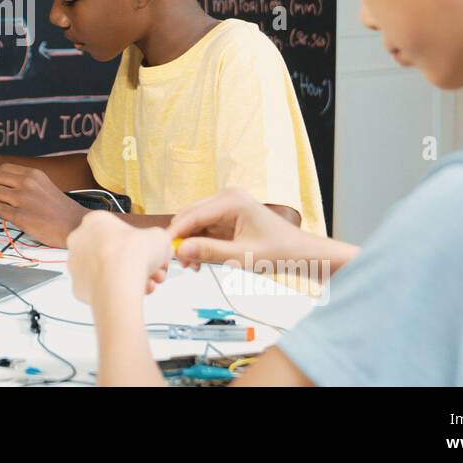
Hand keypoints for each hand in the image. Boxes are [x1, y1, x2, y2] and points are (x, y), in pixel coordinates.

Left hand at [0, 163, 86, 247]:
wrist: (75, 225)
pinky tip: (3, 215)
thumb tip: (6, 184)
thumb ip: (26, 182)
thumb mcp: (45, 185)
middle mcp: (27, 183)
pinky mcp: (21, 216)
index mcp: (34, 174)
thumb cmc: (62, 210)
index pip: (2, 168)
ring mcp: (23, 199)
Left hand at [67, 211, 169, 303]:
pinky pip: (101, 288)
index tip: (151, 251)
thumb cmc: (132, 255)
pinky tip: (133, 292)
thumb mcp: (159, 237)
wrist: (118, 283)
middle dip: (135, 262)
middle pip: (113, 252)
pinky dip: (116, 291)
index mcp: (95, 221)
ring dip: (129, 277)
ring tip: (148, 283)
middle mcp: (81, 240)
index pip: (119, 230)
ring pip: (107, 271)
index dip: (140, 243)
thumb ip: (158, 238)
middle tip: (153, 269)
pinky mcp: (78, 286)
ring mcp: (76, 264)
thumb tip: (160, 244)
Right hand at [167, 187, 310, 269]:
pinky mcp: (227, 215)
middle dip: (182, 239)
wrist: (300, 254)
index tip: (162, 251)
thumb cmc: (279, 252)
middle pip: (190, 216)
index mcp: (232, 200)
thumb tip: (180, 250)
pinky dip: (199, 243)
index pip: (193, 215)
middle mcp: (227, 197)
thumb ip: (208, 252)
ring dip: (190, 243)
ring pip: (195, 223)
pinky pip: (204, 228)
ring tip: (193, 265)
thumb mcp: (241, 256)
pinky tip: (200, 260)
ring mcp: (226, 205)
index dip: (176, 233)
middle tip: (179, 263)